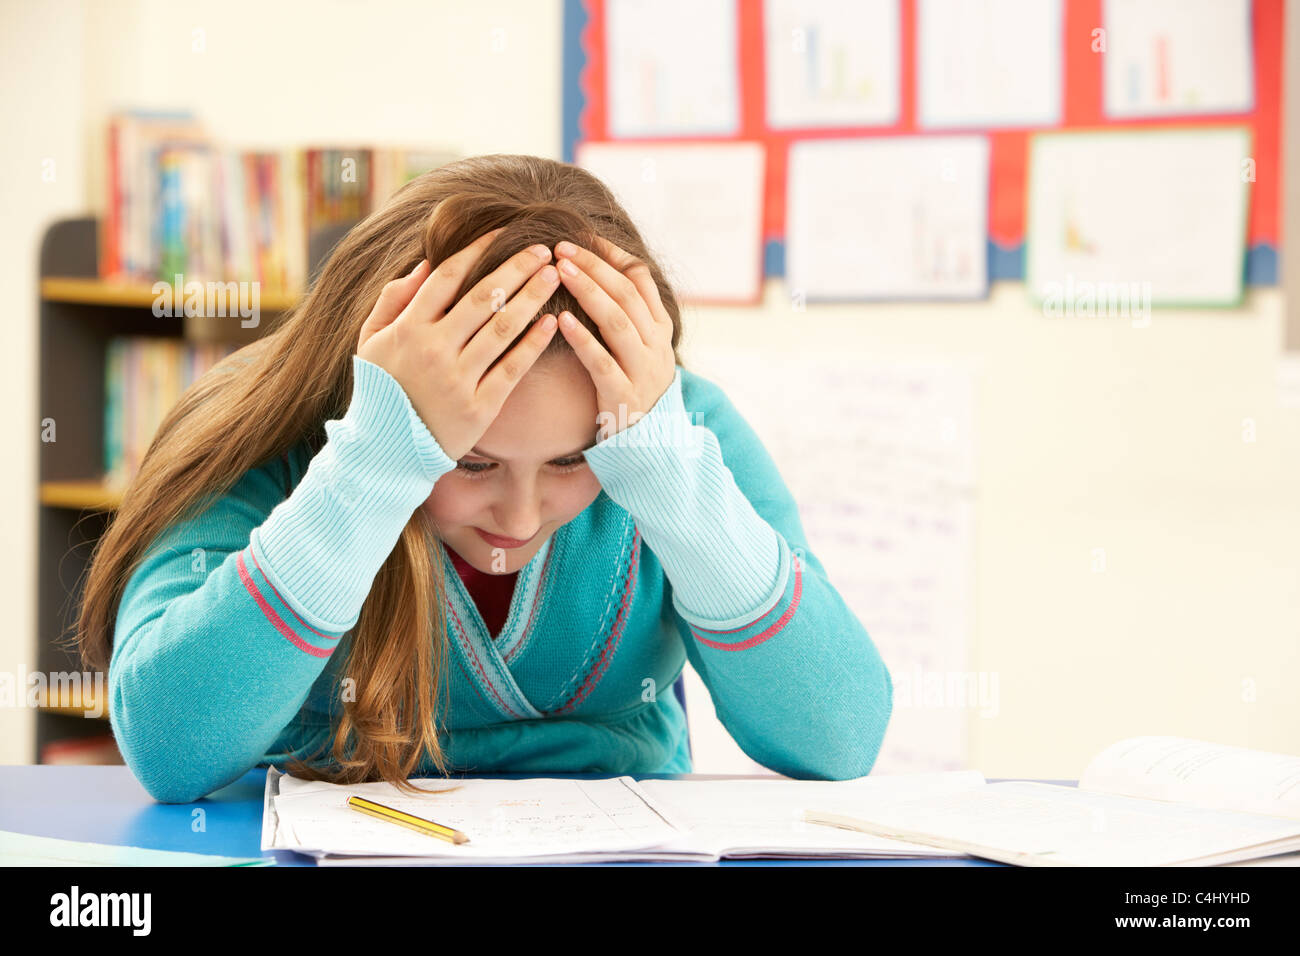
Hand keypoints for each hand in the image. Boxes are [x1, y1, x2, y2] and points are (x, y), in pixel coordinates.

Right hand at [356, 228, 561, 459]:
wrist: (385, 449)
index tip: (504, 231)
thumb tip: (427, 262)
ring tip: (554, 276)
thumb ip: (393, 298)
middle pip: (484, 297)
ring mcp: (458, 379)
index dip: (479, 248)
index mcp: (409, 327)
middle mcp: (434, 349)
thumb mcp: (371, 339)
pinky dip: (534, 344)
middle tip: (544, 248)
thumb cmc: (381, 388)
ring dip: (533, 298)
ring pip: (503, 329)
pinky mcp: (479, 407)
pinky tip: (553, 322)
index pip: (449, 276)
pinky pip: (512, 368)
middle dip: (517, 267)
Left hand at [551, 237, 676, 440]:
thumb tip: (594, 271)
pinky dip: (583, 339)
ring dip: (589, 292)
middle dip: (595, 266)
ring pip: (618, 322)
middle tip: (562, 248)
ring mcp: (643, 370)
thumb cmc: (632, 388)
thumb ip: (624, 314)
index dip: (612, 254)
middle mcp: (656, 345)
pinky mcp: (623, 395)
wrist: (650, 444)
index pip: (641, 278)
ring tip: (561, 272)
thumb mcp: (638, 348)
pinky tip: (561, 320)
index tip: (583, 236)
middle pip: (627, 294)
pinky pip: (603, 362)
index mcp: (660, 328)